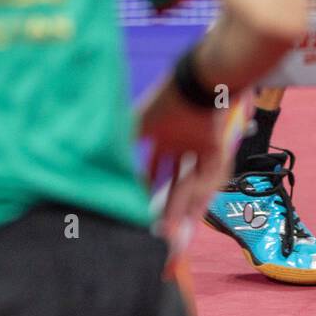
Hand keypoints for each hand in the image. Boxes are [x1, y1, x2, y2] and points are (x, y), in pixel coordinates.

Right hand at [136, 78, 230, 241]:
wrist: (196, 84)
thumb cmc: (165, 100)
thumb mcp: (135, 124)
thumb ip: (120, 144)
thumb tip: (98, 164)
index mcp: (164, 138)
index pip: (155, 171)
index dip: (148, 189)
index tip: (138, 207)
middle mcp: (182, 147)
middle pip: (175, 183)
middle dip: (166, 206)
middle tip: (159, 230)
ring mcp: (200, 151)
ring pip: (191, 185)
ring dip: (182, 208)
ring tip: (171, 232)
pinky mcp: (218, 153)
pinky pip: (208, 180)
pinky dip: (197, 194)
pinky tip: (185, 209)